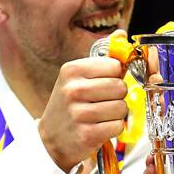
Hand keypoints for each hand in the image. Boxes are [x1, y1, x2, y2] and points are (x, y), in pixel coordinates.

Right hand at [37, 48, 128, 172]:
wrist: (51, 139)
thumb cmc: (69, 105)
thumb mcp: (77, 77)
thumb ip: (101, 57)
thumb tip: (121, 34)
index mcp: (71, 70)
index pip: (114, 66)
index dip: (116, 76)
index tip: (106, 83)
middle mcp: (73, 90)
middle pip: (120, 87)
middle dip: (119, 96)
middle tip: (104, 102)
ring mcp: (79, 113)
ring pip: (122, 107)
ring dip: (117, 114)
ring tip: (101, 116)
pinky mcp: (87, 134)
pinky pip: (118, 126)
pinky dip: (114, 128)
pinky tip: (100, 127)